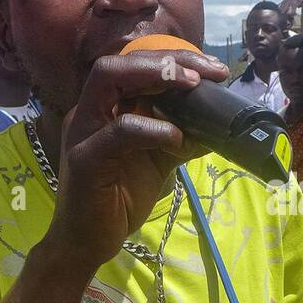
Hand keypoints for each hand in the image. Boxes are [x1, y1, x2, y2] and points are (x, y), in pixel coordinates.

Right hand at [43, 49, 225, 269]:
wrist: (87, 243)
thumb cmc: (119, 198)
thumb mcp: (159, 161)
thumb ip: (181, 138)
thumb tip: (219, 125)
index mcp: (105, 108)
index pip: (135, 66)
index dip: (174, 59)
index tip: (214, 69)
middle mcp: (89, 111)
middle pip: (119, 62)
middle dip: (167, 60)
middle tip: (208, 72)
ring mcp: (83, 132)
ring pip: (107, 80)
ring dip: (154, 76)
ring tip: (192, 87)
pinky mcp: (85, 159)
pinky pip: (117, 131)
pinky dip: (151, 129)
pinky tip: (176, 137)